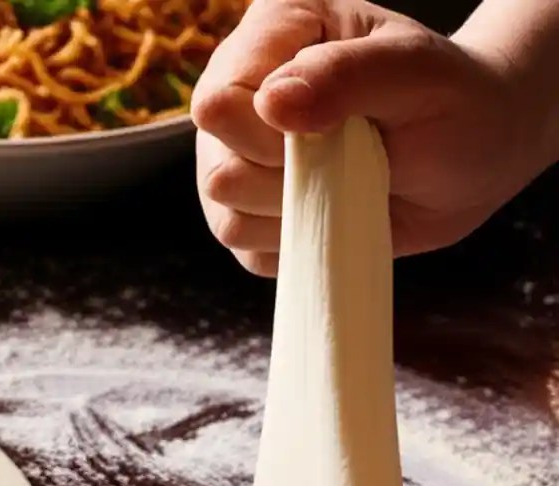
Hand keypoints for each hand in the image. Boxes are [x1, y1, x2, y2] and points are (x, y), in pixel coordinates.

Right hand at [190, 0, 550, 275]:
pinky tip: (336, 209)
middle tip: (355, 157)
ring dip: (298, 212)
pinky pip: (246, 248)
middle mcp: (237, 89)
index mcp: (272, 32)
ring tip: (350, 181)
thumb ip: (346, 76)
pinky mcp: (245, 209)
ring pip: (225, 213)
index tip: (340, 131)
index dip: (271, 136)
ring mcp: (232, 153)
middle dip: (292, 177)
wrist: (473, 154)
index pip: (218, 101)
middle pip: (217, 164)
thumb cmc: (453, 101)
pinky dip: (298, 242)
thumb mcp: (417, 74)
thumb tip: (272, 102)